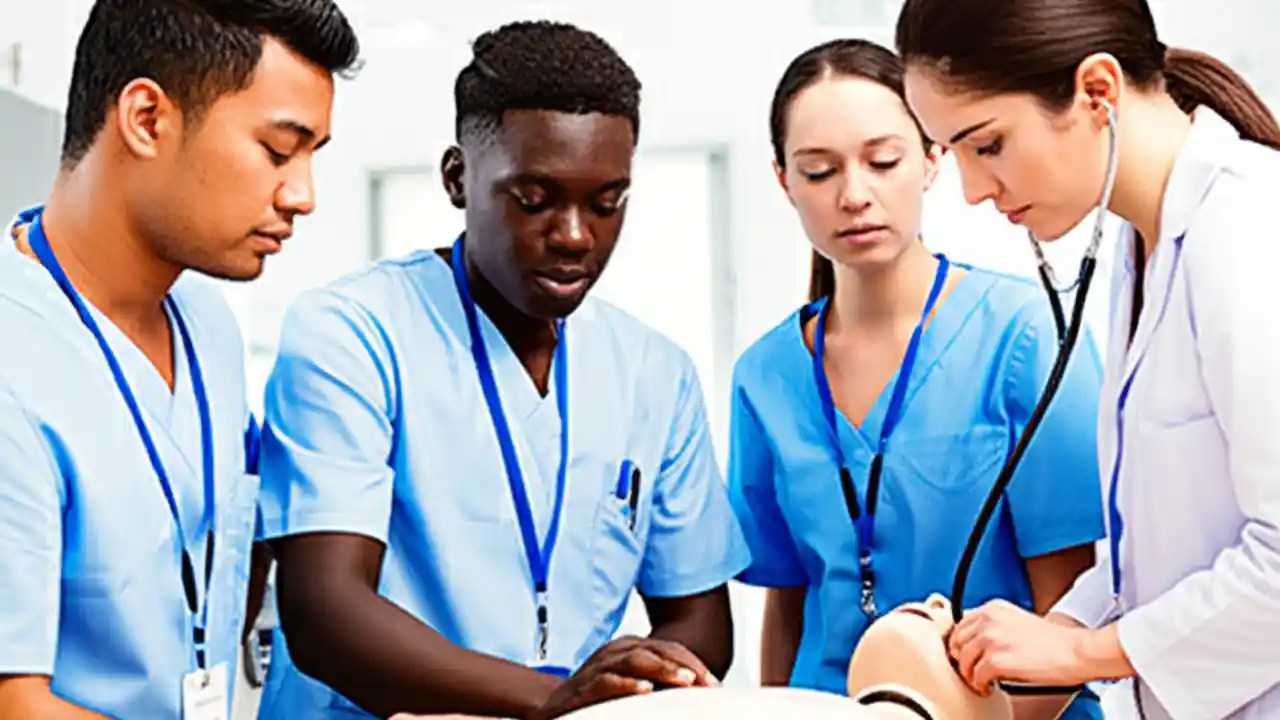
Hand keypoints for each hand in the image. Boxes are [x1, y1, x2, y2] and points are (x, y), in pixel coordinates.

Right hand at [528, 636, 716, 719]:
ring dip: (662, 669)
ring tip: (686, 680)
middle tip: (706, 681)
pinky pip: (606, 681)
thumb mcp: (633, 685)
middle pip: (656, 649)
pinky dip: (626, 684)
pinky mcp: (583, 686)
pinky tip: (644, 689)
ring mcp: (599, 666)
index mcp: (631, 648)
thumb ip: (661, 684)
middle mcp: (616, 651)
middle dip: (684, 664)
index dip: (694, 663)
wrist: (551, 706)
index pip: (669, 648)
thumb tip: (700, 693)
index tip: (715, 684)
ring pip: (634, 659)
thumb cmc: (599, 696)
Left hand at [947, 600, 1092, 694]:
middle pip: (957, 642)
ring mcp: (992, 639)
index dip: (959, 643)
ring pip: (963, 661)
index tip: (963, 654)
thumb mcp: (1018, 621)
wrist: (1075, 651)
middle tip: (970, 670)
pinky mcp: (997, 660)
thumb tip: (977, 642)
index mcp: (994, 608)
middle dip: (962, 659)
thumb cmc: (1055, 641)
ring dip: (970, 675)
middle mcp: (989, 620)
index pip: (960, 624)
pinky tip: (989, 688)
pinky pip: (976, 676)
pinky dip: (980, 686)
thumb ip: (996, 626)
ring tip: (981, 682)